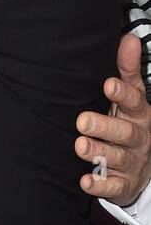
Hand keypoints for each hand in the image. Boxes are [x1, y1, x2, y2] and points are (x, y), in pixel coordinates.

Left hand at [76, 32, 150, 205]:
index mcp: (140, 115)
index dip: (123, 93)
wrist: (146, 167)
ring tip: (80, 145)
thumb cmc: (131, 122)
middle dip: (105, 126)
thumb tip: (128, 37)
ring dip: (99, 152)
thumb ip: (128, 70)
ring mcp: (132, 162)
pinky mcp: (124, 184)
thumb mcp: (133, 97)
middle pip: (125, 132)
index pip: (135, 102)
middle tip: (82, 120)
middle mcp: (139, 138)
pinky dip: (100, 185)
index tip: (108, 84)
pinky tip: (85, 181)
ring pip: (117, 157)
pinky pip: (113, 186)